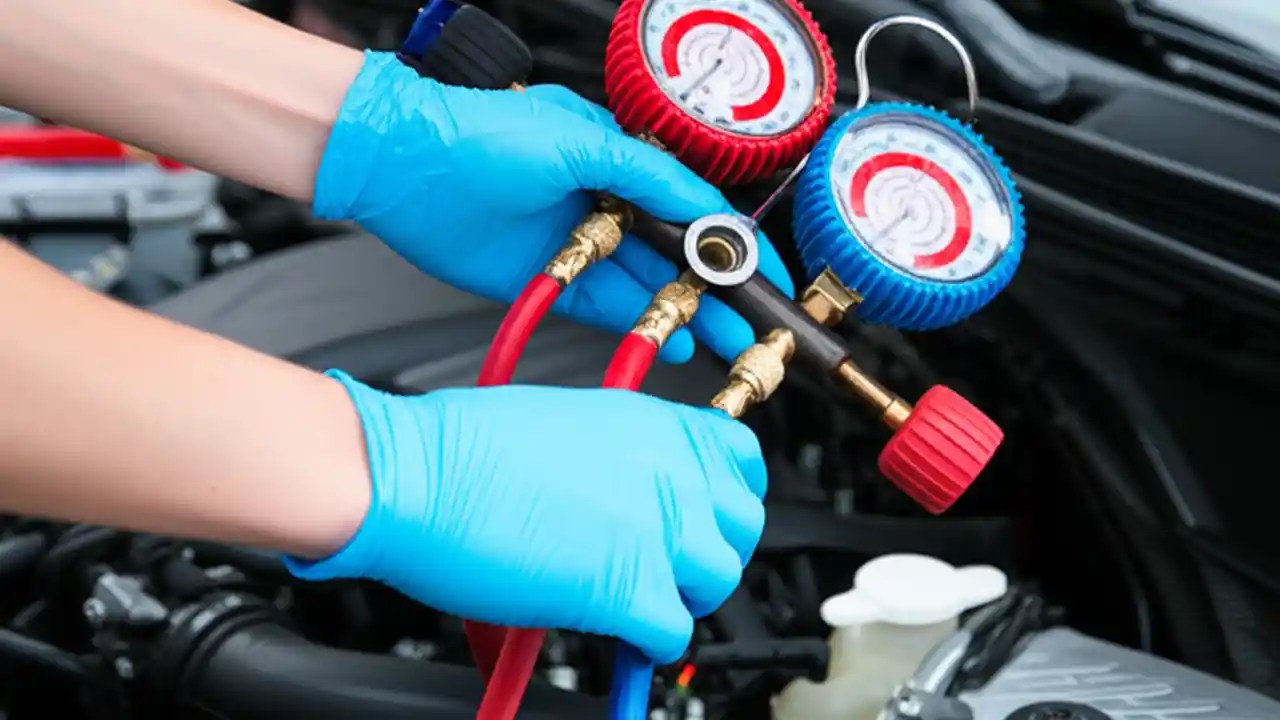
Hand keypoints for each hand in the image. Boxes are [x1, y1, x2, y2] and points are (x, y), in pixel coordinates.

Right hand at [284, 371, 766, 662]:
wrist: (414, 476)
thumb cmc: (461, 449)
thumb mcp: (567, 423)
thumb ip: (622, 456)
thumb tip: (635, 493)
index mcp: (653, 422)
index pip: (743, 459)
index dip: (727, 496)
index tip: (709, 516)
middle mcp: (667, 469)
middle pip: (743, 526)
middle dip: (709, 552)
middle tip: (670, 566)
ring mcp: (655, 527)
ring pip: (717, 582)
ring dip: (679, 598)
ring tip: (636, 599)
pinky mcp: (628, 586)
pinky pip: (673, 633)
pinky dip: (647, 641)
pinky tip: (614, 627)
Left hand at [313, 51, 794, 362]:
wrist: (400, 164)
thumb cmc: (476, 133)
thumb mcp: (576, 139)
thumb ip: (645, 174)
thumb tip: (701, 201)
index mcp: (618, 163)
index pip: (693, 208)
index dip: (733, 245)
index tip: (766, 275)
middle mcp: (602, 204)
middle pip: (675, 257)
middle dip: (719, 291)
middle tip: (753, 324)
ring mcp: (577, 245)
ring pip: (645, 287)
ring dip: (685, 314)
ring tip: (722, 341)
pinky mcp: (548, 279)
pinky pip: (604, 309)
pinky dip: (638, 326)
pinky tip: (669, 338)